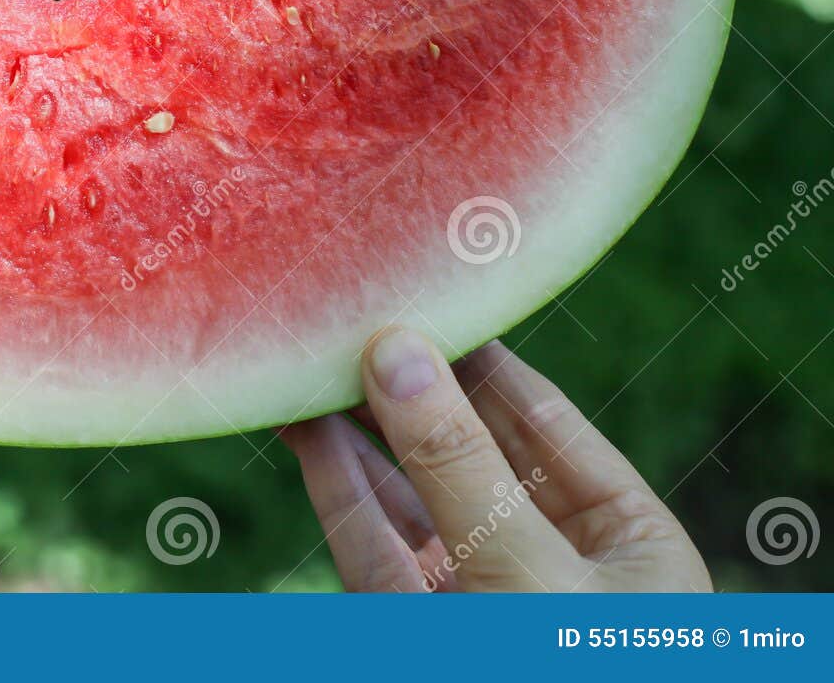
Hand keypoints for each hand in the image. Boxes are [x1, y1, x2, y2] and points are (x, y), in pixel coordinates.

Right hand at [282, 327, 709, 591]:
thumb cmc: (581, 666)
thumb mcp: (528, 568)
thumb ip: (457, 463)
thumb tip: (395, 349)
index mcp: (627, 540)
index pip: (546, 421)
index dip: (481, 358)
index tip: (423, 293)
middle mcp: (551, 563)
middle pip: (470, 453)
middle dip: (409, 392)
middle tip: (351, 320)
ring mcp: (482, 602)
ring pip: (412, 501)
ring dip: (360, 438)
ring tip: (313, 369)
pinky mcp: (421, 632)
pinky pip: (378, 553)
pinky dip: (342, 496)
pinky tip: (311, 440)